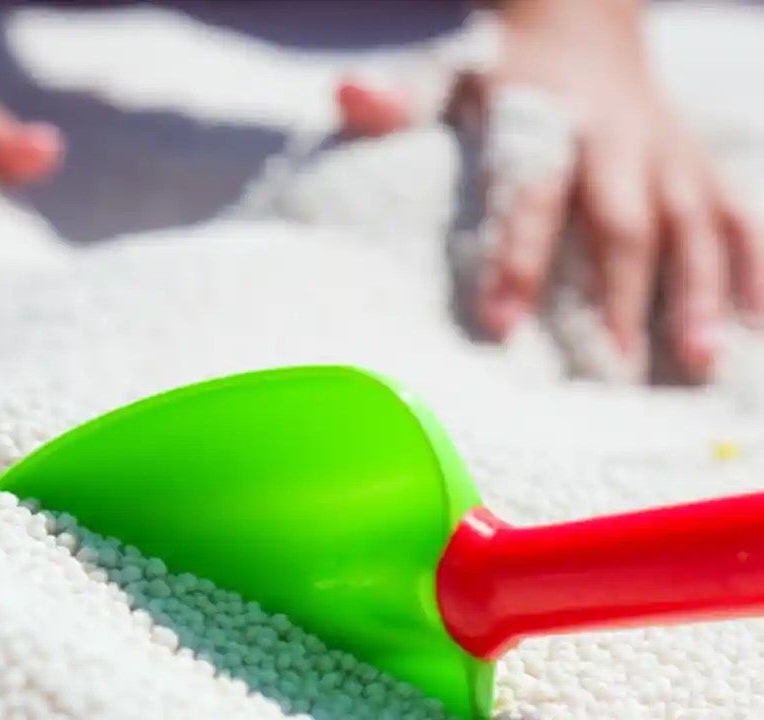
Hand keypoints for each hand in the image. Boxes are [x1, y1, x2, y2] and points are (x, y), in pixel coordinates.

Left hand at [340, 0, 763, 381]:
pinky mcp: (700, 163)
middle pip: (623, 221)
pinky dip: (750, 270)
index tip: (499, 324)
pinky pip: (738, 216)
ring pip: (695, 224)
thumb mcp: (445, 76)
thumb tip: (347, 97)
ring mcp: (668, 151)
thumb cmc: (502, 70)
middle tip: (608, 368)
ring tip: (694, 362)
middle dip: (619, 295)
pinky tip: (752, 329)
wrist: (582, 19)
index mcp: (546, 118)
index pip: (531, 193)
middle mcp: (616, 135)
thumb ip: (399, 98)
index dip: (518, 257)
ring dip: (700, 293)